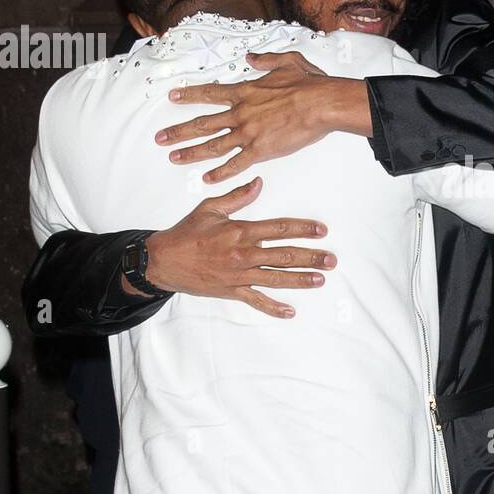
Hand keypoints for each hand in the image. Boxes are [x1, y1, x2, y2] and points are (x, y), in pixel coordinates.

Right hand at [138, 177, 335, 317]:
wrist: (163, 261)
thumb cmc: (186, 233)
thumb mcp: (210, 208)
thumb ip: (237, 197)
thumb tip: (259, 183)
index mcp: (240, 231)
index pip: (279, 228)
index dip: (303, 228)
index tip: (321, 230)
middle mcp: (243, 254)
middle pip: (284, 255)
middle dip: (311, 257)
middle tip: (331, 260)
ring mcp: (238, 275)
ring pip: (276, 278)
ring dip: (300, 280)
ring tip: (321, 280)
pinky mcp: (231, 291)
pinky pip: (256, 300)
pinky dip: (273, 308)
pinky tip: (291, 311)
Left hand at [156, 51, 369, 183]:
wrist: (321, 103)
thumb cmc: (308, 83)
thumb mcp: (286, 61)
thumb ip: (265, 60)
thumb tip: (251, 57)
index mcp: (245, 92)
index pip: (210, 94)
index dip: (190, 95)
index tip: (173, 96)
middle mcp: (240, 113)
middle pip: (203, 123)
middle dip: (179, 131)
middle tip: (160, 138)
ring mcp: (248, 133)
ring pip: (213, 145)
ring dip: (191, 152)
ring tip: (174, 157)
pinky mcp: (260, 150)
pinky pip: (236, 164)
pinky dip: (220, 173)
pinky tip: (207, 178)